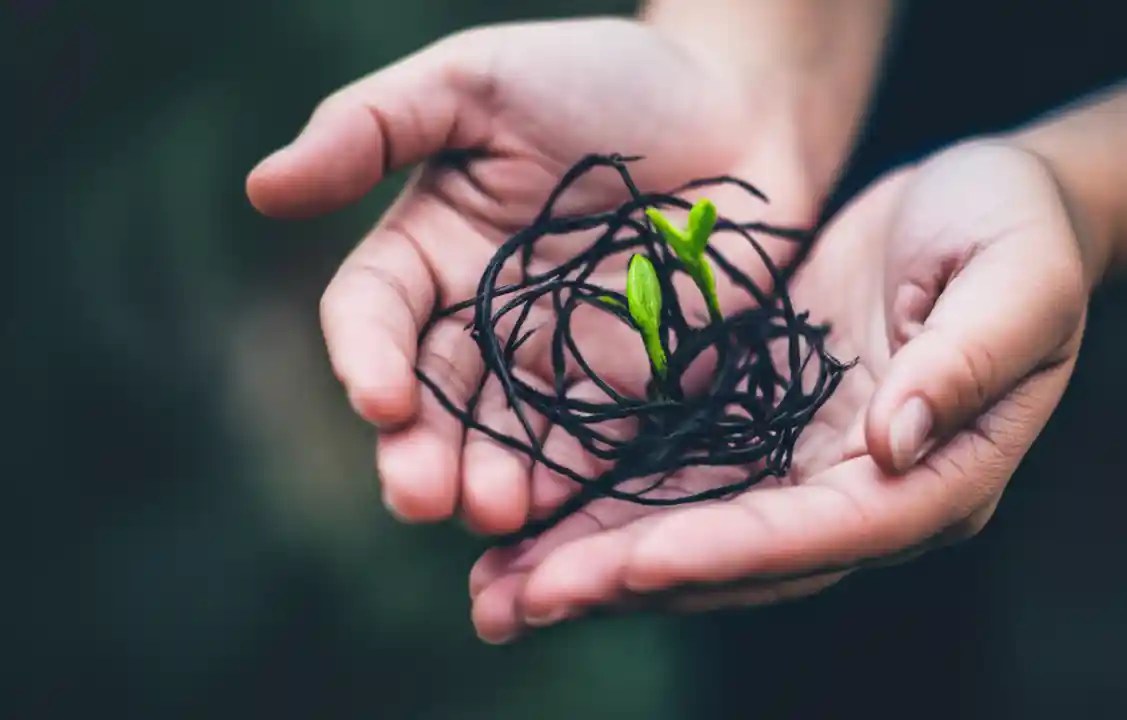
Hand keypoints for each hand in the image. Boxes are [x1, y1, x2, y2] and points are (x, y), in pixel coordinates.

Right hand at [246, 19, 822, 533]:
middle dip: (422, 448)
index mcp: (432, 248)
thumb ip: (374, 127)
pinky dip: (569, 478)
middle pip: (433, 396)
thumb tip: (261, 190)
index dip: (368, 357)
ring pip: (505, 433)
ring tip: (490, 511)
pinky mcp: (629, 386)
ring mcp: (555, 358)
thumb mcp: (476, 81)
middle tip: (420, 496)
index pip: (375, 314)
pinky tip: (554, 510)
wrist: (736, 105)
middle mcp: (482, 316)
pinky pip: (590, 440)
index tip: (379, 396)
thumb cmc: (601, 78)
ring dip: (491, 477)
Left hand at [467, 140, 1093, 642]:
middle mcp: (863, 494)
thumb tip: (898, 441)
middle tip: (519, 603)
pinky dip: (606, 507)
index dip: (727, 552)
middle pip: (740, 560)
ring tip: (496, 590)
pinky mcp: (762, 430)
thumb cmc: (1018, 233)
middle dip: (629, 580)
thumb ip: (967, 358)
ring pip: (693, 535)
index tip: (632, 564)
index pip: (823, 532)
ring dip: (597, 566)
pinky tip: (531, 522)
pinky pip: (678, 480)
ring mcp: (806, 469)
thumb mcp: (1015, 277)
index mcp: (938, 478)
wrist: (983, 207)